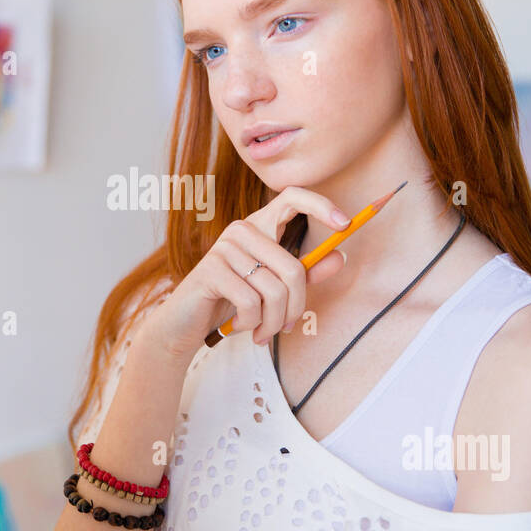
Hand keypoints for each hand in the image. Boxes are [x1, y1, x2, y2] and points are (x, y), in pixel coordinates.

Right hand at [144, 187, 350, 361]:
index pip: (292, 197)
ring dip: (273, 322)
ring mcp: (225, 247)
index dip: (320, 205)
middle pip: (293, 268)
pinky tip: (241, 326)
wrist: (186, 325)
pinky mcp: (211, 270)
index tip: (345, 223)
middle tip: (287, 327)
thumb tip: (341, 256)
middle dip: (295, 307)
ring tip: (262, 332)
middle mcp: (242, 230)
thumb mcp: (273, 290)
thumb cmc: (232, 304)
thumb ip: (306, 273)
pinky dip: (252, 323)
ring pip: (274, 290)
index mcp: (259, 227)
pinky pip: (251, 302)